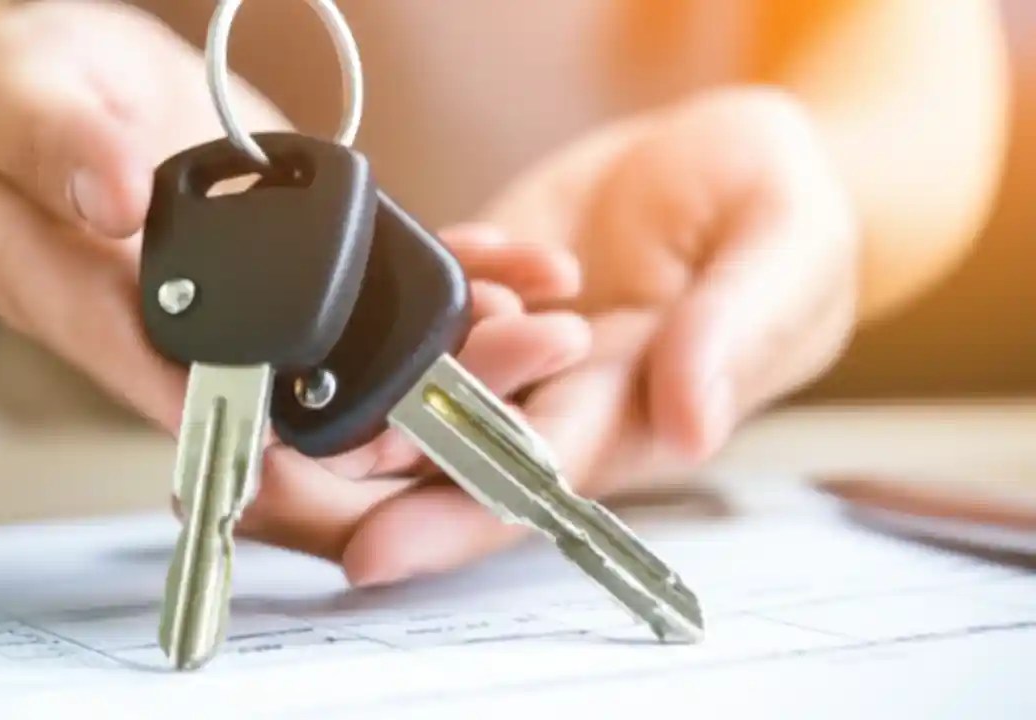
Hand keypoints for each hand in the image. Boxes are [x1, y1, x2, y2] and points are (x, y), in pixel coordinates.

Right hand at [0, 2, 592, 562]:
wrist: (69, 87)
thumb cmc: (21, 99)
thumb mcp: (19, 100)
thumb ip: (60, 148)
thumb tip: (115, 199)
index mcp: (96, 311)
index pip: (171, 390)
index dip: (246, 425)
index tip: (323, 443)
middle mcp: (186, 332)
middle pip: (292, 407)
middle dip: (394, 417)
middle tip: (487, 392)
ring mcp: (255, 305)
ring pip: (356, 362)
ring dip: (451, 359)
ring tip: (540, 333)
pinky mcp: (305, 263)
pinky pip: (382, 291)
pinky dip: (457, 280)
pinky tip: (524, 270)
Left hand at [335, 88, 860, 584]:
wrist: (731, 155)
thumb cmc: (784, 213)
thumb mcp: (785, 254)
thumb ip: (734, 332)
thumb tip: (690, 422)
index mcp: (635, 409)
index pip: (538, 478)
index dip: (457, 512)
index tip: (374, 549)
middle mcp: (562, 390)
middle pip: (454, 451)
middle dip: (363, 474)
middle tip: (269, 486)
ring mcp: (516, 337)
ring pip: (423, 377)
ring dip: (361, 385)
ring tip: (283, 390)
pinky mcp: (485, 282)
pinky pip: (426, 292)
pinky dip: (403, 284)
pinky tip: (401, 267)